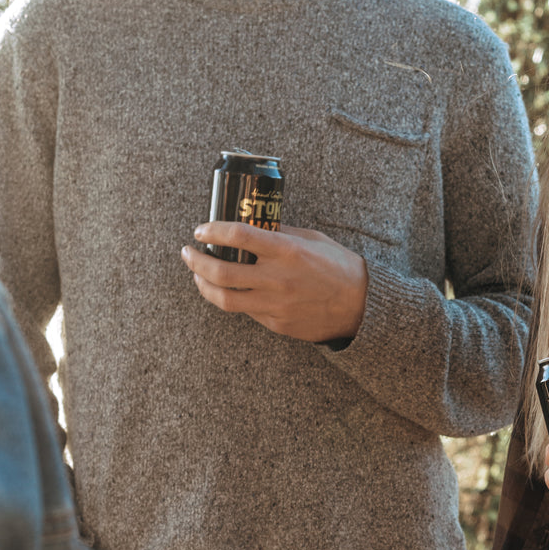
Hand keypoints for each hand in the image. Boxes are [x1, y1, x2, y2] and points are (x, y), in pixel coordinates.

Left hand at [182, 222, 367, 342]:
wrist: (361, 307)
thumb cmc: (339, 267)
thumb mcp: (312, 240)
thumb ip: (280, 234)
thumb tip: (252, 225)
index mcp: (287, 252)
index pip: (239, 236)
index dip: (213, 231)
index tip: (201, 229)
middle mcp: (277, 279)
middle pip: (221, 272)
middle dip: (196, 261)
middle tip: (188, 252)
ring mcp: (275, 305)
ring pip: (224, 299)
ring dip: (202, 285)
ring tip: (197, 275)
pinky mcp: (276, 323)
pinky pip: (246, 311)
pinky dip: (233, 298)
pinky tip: (229, 289)